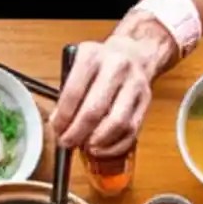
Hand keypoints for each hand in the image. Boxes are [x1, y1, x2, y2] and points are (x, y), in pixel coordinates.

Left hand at [49, 32, 159, 157]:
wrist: (133, 54)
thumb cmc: (99, 65)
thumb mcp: (78, 65)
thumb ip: (68, 93)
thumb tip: (59, 126)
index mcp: (92, 56)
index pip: (73, 93)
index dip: (63, 118)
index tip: (56, 130)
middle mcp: (116, 67)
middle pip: (94, 110)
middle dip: (77, 133)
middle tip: (67, 143)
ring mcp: (134, 84)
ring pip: (117, 123)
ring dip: (99, 142)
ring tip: (86, 147)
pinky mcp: (146, 100)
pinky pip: (131, 130)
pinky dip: (115, 146)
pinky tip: (103, 149)